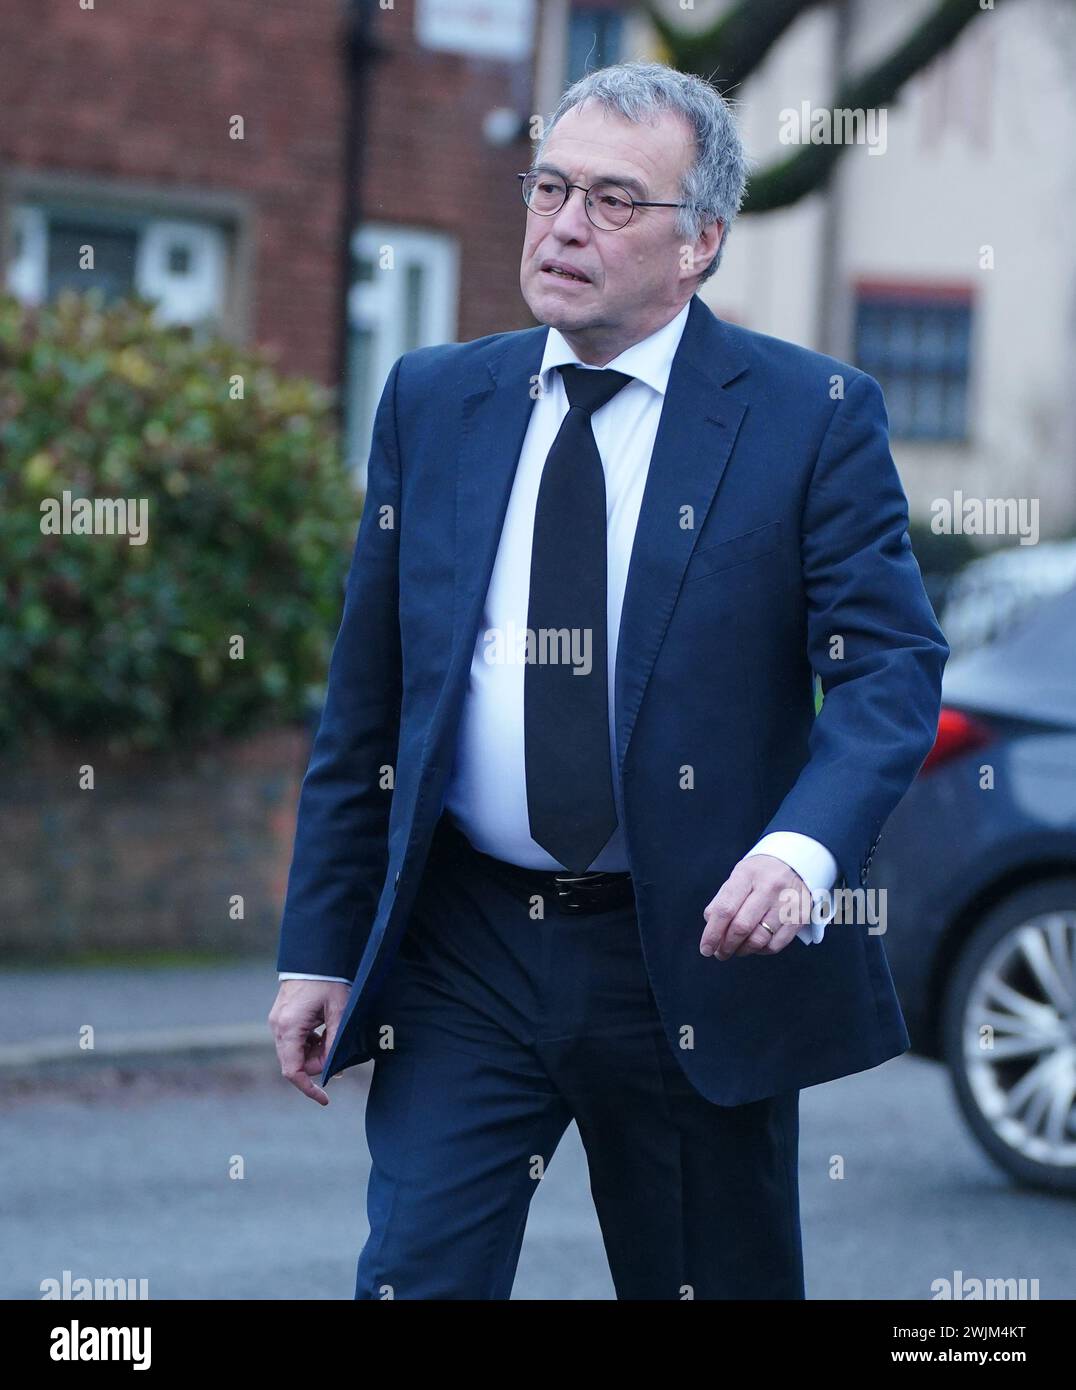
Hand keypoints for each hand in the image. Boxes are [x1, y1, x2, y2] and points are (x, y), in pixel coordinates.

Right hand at [268, 980, 350, 1104]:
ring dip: (315, 1052)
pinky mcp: (281, 1018)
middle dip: (318, 1064)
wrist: (313, 956)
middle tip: (338, 1053)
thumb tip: (335, 1069)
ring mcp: (277, 1022)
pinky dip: (309, 1042)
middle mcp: (277, 1027)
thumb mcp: (338, 1010)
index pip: (293, 1071)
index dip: (309, 1088)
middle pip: (295, 1063)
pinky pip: (294, 1041)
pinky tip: (323, 1030)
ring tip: (332, 1035)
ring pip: (295, 1053)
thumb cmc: (328, 980)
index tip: (325, 1099)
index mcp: (289, 1028)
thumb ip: (335, 1041)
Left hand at [700, 854, 811, 959]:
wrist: (796, 862)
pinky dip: (760, 950)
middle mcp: (769, 887)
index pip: (725, 909)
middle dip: (726, 946)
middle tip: (719, 954)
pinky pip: (775, 945)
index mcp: (748, 874)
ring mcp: (788, 903)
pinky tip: (754, 946)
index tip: (705, 948)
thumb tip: (711, 928)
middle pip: (742, 926)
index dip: (712, 933)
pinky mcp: (800, 917)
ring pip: (759, 939)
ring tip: (735, 950)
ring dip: (742, 950)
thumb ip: (722, 901)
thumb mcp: (738, 877)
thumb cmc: (759, 874)